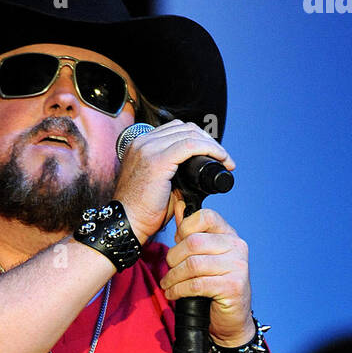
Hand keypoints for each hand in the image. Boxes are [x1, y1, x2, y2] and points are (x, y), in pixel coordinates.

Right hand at [113, 118, 235, 245]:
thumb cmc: (142, 212)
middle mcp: (143, 142)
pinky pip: (190, 145)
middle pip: (184, 127)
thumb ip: (175, 174)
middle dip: (207, 140)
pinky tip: (221, 158)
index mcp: (141, 145)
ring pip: (190, 133)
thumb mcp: (160, 186)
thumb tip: (198, 175)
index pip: (176, 130)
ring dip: (212, 144)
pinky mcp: (157, 161)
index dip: (198, 138)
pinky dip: (210, 149)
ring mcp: (148, 149)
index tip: (214, 154)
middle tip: (223, 157)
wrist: (126, 225)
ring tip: (225, 160)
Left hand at [160, 199, 252, 343]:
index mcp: (229, 235)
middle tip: (169, 270)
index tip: (176, 244)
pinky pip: (197, 284)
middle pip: (194, 242)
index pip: (205, 216)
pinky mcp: (233, 286)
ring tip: (168, 284)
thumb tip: (178, 206)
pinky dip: (179, 290)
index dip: (184, 228)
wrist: (231, 321)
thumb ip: (191, 234)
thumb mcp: (204, 257)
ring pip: (193, 264)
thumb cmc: (215, 288)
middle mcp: (237, 247)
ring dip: (173, 277)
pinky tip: (174, 294)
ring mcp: (238, 266)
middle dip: (174, 258)